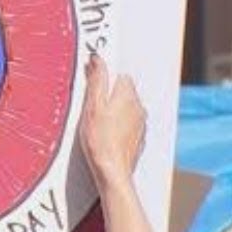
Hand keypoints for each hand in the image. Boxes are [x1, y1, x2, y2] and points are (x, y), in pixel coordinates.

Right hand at [78, 54, 146, 186]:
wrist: (112, 170)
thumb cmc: (101, 142)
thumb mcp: (92, 106)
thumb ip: (97, 80)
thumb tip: (98, 61)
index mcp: (127, 95)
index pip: (119, 74)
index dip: (104, 78)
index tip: (93, 84)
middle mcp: (138, 107)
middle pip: (123, 91)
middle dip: (109, 95)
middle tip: (92, 109)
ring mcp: (140, 122)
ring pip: (127, 107)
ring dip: (114, 111)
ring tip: (98, 124)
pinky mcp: (138, 136)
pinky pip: (128, 123)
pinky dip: (119, 126)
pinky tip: (106, 135)